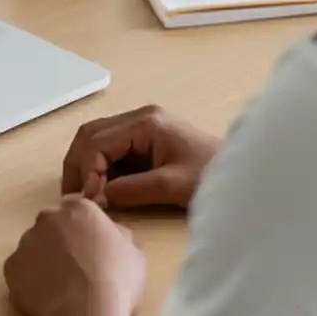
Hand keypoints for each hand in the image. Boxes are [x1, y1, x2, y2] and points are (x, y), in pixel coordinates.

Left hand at [4, 195, 146, 315]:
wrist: (86, 309)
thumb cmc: (116, 279)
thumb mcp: (133, 252)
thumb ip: (117, 235)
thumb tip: (110, 234)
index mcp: (79, 209)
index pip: (78, 210)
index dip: (84, 229)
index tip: (90, 247)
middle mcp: (48, 218)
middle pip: (53, 226)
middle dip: (61, 241)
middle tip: (75, 266)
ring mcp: (26, 241)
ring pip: (34, 247)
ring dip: (44, 259)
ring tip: (60, 284)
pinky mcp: (10, 266)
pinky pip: (21, 270)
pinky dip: (29, 279)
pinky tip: (46, 294)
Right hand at [63, 105, 221, 209]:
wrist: (242, 172)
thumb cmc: (210, 175)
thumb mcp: (171, 186)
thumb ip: (132, 189)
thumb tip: (98, 197)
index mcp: (146, 122)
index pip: (99, 141)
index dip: (88, 170)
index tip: (88, 199)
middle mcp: (139, 117)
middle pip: (91, 134)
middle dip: (78, 164)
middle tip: (74, 196)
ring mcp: (141, 125)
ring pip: (96, 138)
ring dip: (85, 164)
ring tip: (83, 193)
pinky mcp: (144, 138)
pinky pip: (111, 148)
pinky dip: (99, 166)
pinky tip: (100, 188)